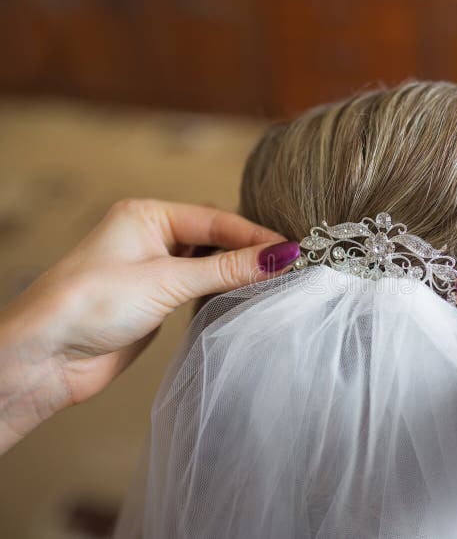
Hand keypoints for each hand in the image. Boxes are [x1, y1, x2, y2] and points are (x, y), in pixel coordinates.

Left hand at [0, 199, 298, 452]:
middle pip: (216, 237)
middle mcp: (151, 236)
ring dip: (238, 272)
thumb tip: (281, 255)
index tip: (293, 250)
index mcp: (148, 215)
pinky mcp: (157, 300)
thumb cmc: (90, 304)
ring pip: (210, 263)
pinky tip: (244, 297)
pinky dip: (223, 291)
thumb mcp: (166, 280)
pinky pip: (200, 287)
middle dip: (250, 251)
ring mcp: (154, 269)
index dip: (255, 235)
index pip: (216, 218)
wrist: (45, 359)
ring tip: (274, 282)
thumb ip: (227, 269)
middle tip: (290, 266)